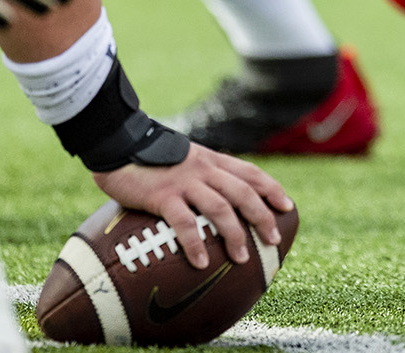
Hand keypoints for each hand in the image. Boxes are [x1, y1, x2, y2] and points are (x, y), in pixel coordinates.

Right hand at [93, 144, 294, 268]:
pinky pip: (185, 222)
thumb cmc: (148, 157)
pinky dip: (195, 243)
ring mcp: (185, 181)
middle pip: (243, 193)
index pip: (250, 173)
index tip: (287, 207)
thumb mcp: (184, 159)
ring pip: (221, 208)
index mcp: (211, 160)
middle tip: (272, 240)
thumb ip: (200, 174)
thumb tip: (214, 200)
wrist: (117, 143)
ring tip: (242, 259)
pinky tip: (201, 262)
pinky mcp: (163, 195)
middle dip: (262, 217)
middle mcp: (204, 169)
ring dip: (235, 235)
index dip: (271, 189)